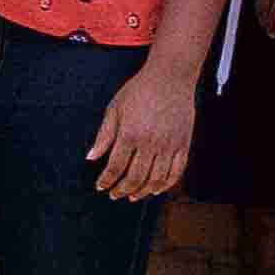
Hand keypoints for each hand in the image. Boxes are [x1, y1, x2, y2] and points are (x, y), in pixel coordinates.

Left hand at [88, 61, 197, 201]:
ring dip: (143, 191)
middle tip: (114, 195)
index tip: (100, 187)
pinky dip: (166, 184)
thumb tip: (90, 157)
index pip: (116, 167)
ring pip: (156, 179)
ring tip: (132, 196)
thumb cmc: (138, 91)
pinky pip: (177, 172)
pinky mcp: (184, 145)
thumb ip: (104, 135)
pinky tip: (156, 189)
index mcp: (130, 134)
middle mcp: (150, 143)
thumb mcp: (114, 109)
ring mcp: (169, 145)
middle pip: (135, 177)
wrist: (170, 78)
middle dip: (122, 190)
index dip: (107, 180)